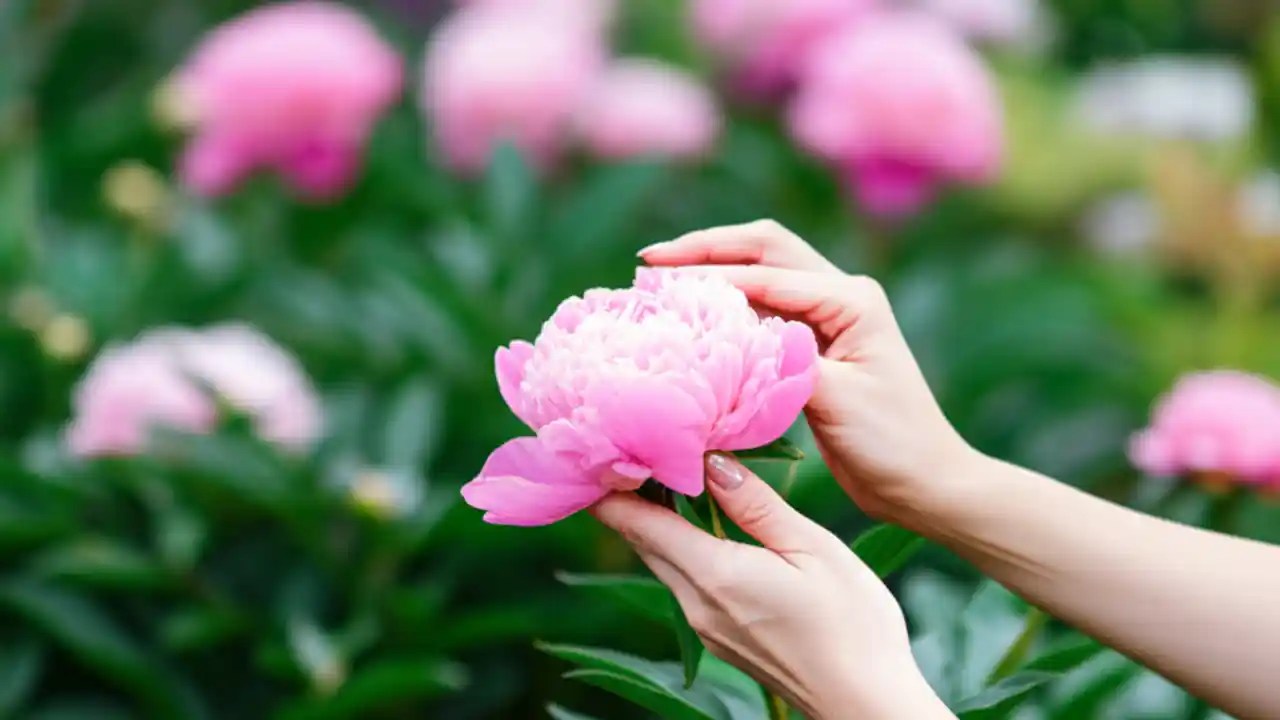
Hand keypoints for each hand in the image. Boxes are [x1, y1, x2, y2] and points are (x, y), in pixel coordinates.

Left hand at [593, 454, 950, 719]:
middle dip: (629, 496)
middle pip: (643, 540)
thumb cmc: (852, 624)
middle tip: (628, 446)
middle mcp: (697, 604)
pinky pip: (685, 582)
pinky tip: (701, 524)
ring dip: (656, 521)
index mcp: (715, 575)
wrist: (866, 703)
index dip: (609, 487)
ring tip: (664, 473)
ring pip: (663, 561)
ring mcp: (706, 626)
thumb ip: (756, 504)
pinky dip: (680, 547)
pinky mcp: (721, 638)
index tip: (594, 449)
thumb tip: (711, 462)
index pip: (639, 523)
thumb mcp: (811, 548)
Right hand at [639, 220, 977, 529]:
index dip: (708, 272)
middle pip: (763, 250)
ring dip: (713, 272)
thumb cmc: (891, 442)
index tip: (657, 281)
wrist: (923, 483)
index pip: (766, 271)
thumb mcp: (834, 398)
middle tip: (650, 262)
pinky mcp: (813, 346)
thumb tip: (725, 332)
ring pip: (760, 275)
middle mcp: (840, 296)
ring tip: (661, 280)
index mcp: (850, 299)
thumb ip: (781, 358)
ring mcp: (827, 319)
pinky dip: (724, 308)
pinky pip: (761, 313)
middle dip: (705, 250)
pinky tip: (692, 318)